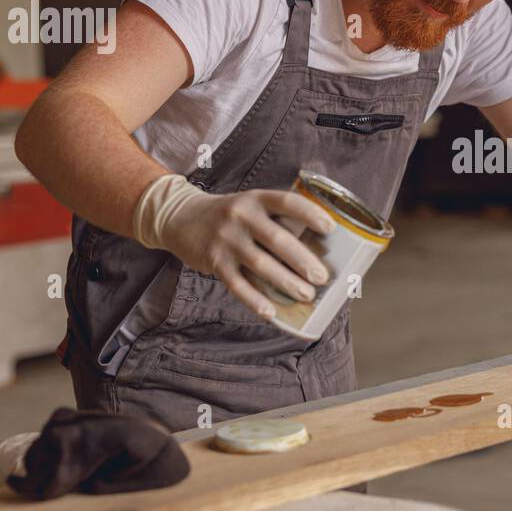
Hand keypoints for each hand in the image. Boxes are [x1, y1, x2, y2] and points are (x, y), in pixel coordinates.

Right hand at [139, 177, 336, 317]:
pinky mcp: (214, 261)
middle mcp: (241, 216)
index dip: (310, 214)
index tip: (330, 228)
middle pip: (277, 239)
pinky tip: (271, 311)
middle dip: (302, 260)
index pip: (287, 202)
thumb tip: (317, 249)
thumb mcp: (251, 205)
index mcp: (257, 199)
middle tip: (322, 277)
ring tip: (306, 295)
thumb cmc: (230, 216)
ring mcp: (226, 239)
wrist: (181, 217)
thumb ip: (277, 220)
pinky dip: (254, 300)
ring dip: (286, 282)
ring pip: (260, 264)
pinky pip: (237, 284)